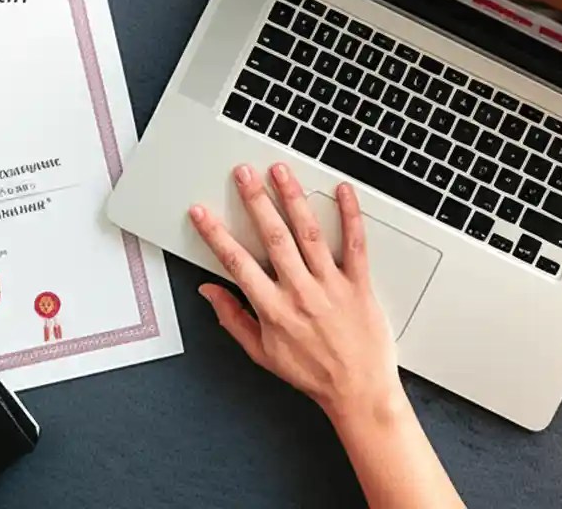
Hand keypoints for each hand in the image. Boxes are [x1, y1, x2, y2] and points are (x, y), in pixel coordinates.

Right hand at [189, 163, 404, 420]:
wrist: (358, 391)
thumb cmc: (311, 373)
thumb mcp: (262, 353)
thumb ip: (233, 319)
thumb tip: (209, 291)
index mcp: (273, 309)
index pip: (237, 263)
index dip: (216, 235)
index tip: (201, 212)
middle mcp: (300, 293)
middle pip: (273, 238)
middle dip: (255, 201)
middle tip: (243, 173)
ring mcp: (331, 286)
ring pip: (308, 234)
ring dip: (293, 199)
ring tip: (281, 171)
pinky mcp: (360, 285)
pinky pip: (355, 244)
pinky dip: (350, 215)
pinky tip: (343, 191)